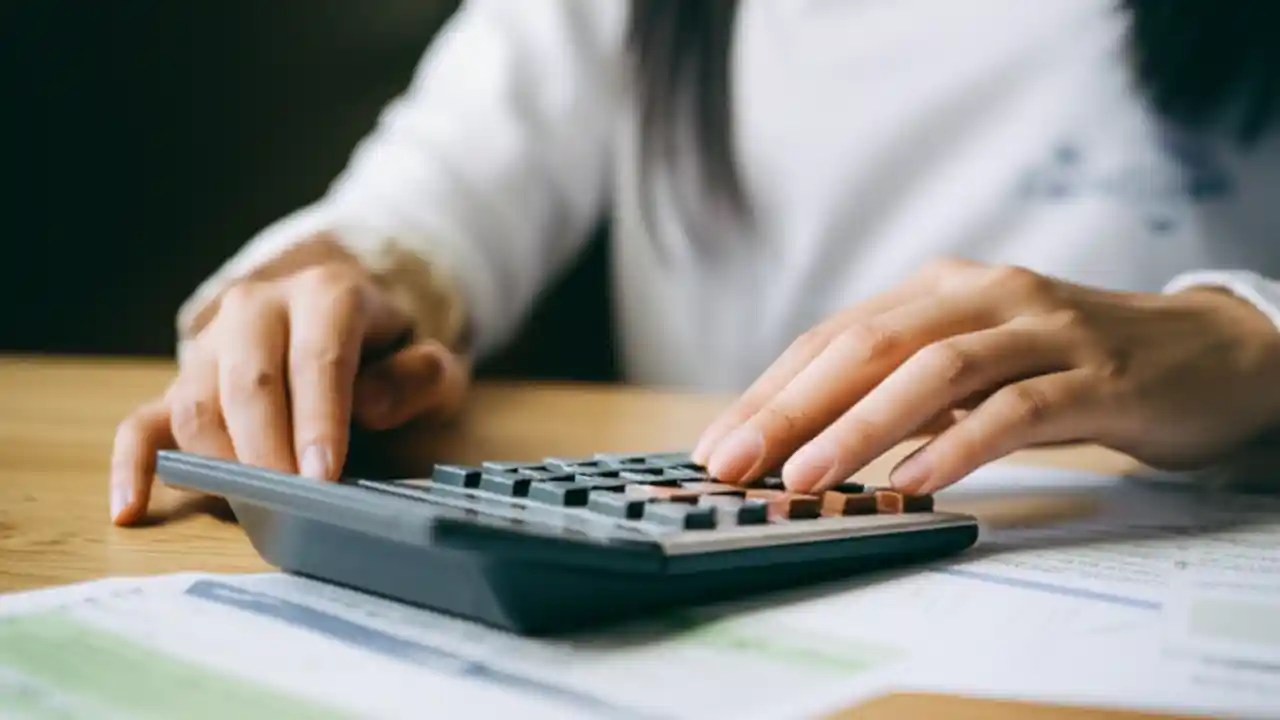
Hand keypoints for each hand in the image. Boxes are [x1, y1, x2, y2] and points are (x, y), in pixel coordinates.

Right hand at [110, 248, 469, 525]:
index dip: (319, 420)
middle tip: (291, 502)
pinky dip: (132, 466)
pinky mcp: (182, 382)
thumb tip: (368, 405)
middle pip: (247, 382)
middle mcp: (259, 307)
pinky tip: (132, 508)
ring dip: (219, 462)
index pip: (317, 358)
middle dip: (267, 450)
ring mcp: (213, 344)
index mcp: (326, 294)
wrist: (345, 317)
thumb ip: (417, 378)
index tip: (323, 476)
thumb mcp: (431, 359)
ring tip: (253, 507)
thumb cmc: (390, 352)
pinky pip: (143, 421)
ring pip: (196, 404)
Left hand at [693, 259, 1279, 494]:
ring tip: (805, 477)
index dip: (771, 390)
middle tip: (734, 463)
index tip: (719, 444)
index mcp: (940, 288)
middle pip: (868, 344)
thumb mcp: (974, 361)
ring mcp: (1043, 331)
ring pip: (935, 370)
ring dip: (862, 426)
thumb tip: (804, 439)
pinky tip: (914, 482)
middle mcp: (983, 295)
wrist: (1206, 352)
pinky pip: (1017, 409)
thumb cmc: (1068, 365)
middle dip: (791, 407)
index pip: (835, 335)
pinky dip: (959, 444)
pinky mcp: (1097, 377)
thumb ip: (903, 386)